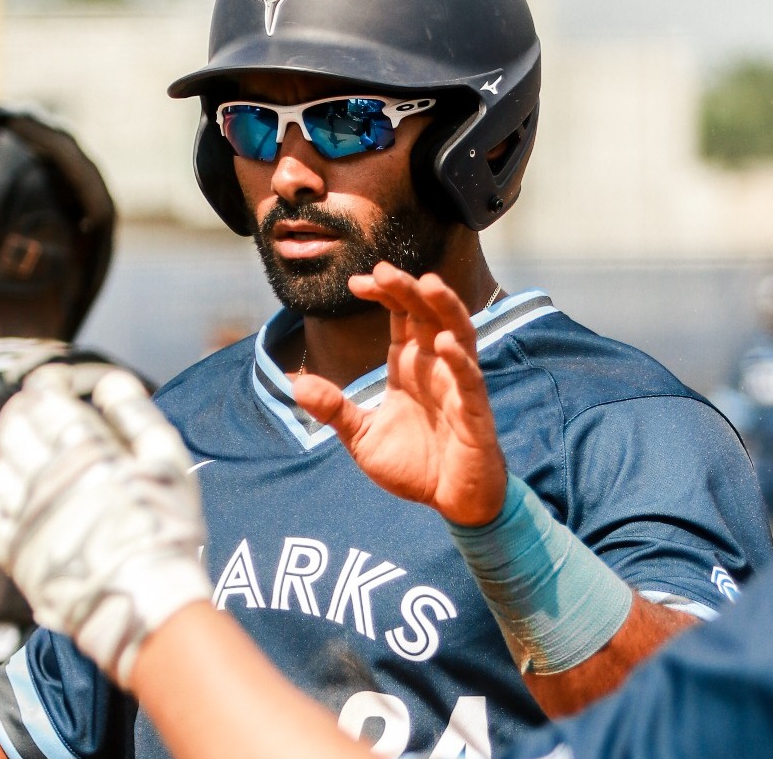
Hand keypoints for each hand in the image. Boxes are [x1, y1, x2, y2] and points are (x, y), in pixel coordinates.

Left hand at [0, 364, 211, 684]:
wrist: (145, 607)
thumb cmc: (167, 531)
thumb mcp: (168, 462)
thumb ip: (135, 414)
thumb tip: (106, 381)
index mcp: (83, 450)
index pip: (43, 397)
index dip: (50, 382)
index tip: (62, 383)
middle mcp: (43, 478)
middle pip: (12, 425)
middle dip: (26, 409)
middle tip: (45, 411)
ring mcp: (22, 516)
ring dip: (11, 446)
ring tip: (36, 448)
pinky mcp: (11, 550)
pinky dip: (2, 488)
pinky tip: (22, 486)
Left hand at [294, 263, 507, 525]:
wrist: (451, 503)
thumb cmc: (416, 465)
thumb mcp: (363, 438)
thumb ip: (334, 410)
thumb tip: (297, 384)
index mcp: (410, 366)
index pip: (401, 315)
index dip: (384, 294)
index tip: (355, 283)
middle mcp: (436, 366)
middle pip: (427, 313)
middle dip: (407, 289)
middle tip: (382, 269)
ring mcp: (459, 385)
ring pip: (459, 333)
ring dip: (445, 307)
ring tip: (427, 283)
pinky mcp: (475, 411)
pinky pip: (470, 379)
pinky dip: (459, 359)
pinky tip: (442, 343)